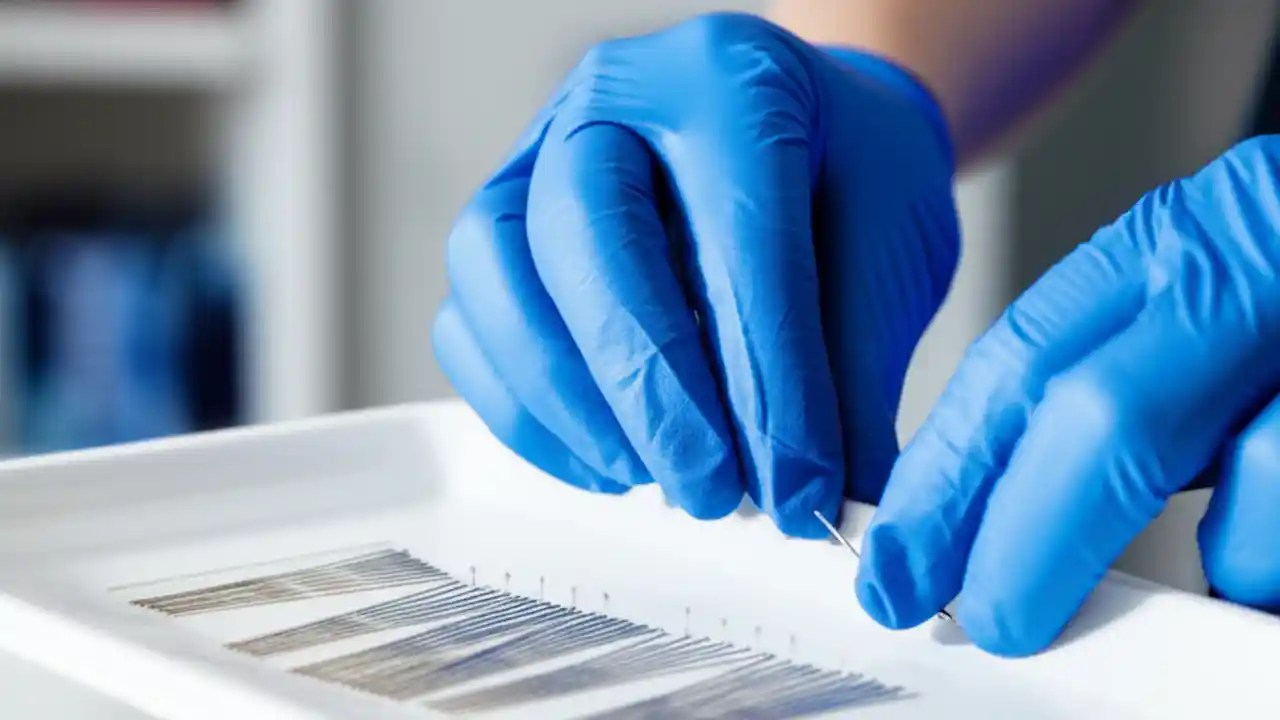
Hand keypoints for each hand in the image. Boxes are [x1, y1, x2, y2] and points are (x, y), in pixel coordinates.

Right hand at [433, 13, 956, 536]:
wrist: (805, 128)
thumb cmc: (849, 173)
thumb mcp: (889, 245)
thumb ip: (854, 369)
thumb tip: (822, 498)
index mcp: (731, 78)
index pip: (736, 235)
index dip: (767, 379)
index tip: (800, 485)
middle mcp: (614, 97)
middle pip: (586, 234)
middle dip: (645, 386)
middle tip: (709, 490)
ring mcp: (536, 153)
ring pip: (495, 269)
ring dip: (566, 399)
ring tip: (648, 478)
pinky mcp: (500, 223)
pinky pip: (468, 321)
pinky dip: (522, 410)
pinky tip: (602, 460)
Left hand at [856, 137, 1279, 654]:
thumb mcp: (1200, 327)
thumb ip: (1115, 394)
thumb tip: (992, 515)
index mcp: (1187, 242)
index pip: (1022, 360)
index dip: (947, 473)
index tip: (897, 558)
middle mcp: (1265, 259)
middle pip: (1098, 417)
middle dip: (1020, 540)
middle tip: (987, 617)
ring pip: (1254, 481)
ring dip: (1215, 564)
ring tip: (1197, 594)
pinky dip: (1279, 554)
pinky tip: (1271, 568)